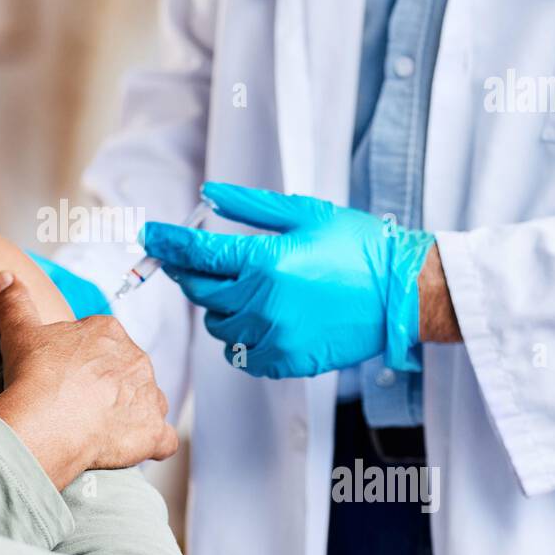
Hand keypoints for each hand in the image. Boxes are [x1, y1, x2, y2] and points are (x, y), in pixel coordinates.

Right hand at [0, 272, 176, 488]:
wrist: (46, 423)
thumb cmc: (35, 377)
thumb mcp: (20, 332)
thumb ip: (16, 301)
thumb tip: (6, 277)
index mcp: (109, 332)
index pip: (105, 341)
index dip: (85, 360)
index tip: (67, 374)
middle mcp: (137, 360)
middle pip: (127, 370)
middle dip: (109, 385)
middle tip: (79, 403)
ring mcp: (149, 396)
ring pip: (147, 401)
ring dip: (133, 412)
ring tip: (102, 427)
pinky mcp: (153, 432)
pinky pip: (163, 439)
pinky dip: (152, 443)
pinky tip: (134, 447)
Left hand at [138, 181, 435, 378]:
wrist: (403, 293)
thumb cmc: (357, 246)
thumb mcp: (304, 213)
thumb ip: (249, 206)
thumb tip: (206, 193)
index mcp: (265, 261)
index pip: (196, 253)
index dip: (167, 242)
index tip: (150, 234)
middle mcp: (262, 303)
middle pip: (200, 290)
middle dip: (190, 272)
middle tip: (194, 259)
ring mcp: (273, 337)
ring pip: (218, 324)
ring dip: (219, 305)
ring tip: (243, 288)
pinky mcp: (286, 361)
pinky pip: (241, 354)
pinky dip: (241, 337)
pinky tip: (259, 318)